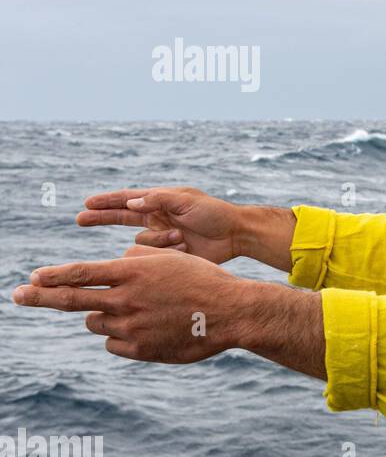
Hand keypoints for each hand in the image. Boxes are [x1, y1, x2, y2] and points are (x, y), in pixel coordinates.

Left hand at [12, 246, 247, 362]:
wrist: (232, 313)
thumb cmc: (204, 280)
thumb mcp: (170, 259)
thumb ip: (135, 261)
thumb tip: (112, 268)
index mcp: (132, 273)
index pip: (81, 273)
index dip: (53, 275)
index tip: (32, 276)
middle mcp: (125, 299)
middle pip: (71, 299)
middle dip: (40, 296)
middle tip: (17, 294)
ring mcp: (131, 327)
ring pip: (97, 322)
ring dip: (105, 316)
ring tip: (138, 312)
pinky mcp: (140, 350)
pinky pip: (113, 344)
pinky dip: (122, 337)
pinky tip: (148, 330)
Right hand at [77, 187, 295, 270]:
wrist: (235, 235)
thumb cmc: (214, 213)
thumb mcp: (187, 201)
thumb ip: (158, 200)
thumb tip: (131, 204)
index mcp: (161, 202)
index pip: (127, 200)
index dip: (106, 202)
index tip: (86, 203)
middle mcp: (157, 218)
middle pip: (121, 218)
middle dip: (102, 217)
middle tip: (79, 219)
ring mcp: (162, 237)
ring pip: (141, 241)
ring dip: (159, 240)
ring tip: (182, 237)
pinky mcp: (169, 254)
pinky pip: (154, 255)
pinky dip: (168, 251)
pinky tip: (185, 247)